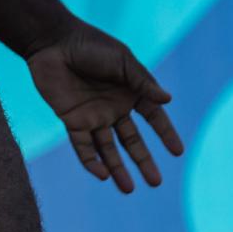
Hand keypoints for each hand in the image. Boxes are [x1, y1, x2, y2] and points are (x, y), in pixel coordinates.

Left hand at [31, 22, 181, 193]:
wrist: (54, 42)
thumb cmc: (91, 46)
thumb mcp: (122, 61)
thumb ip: (142, 82)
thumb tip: (168, 100)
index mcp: (131, 91)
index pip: (154, 117)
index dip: (166, 134)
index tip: (178, 152)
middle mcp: (114, 107)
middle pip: (132, 140)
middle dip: (144, 161)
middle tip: (156, 182)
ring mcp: (93, 116)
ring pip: (109, 149)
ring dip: (118, 169)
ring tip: (129, 189)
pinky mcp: (72, 121)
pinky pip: (83, 146)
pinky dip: (92, 162)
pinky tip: (102, 175)